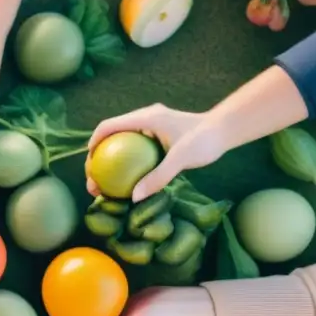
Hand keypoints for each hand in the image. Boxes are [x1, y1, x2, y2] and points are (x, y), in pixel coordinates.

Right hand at [86, 104, 222, 201]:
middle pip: (111, 136)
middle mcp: (145, 118)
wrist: (226, 129)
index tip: (89, 164)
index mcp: (145, 117)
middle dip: (97, 158)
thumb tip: (134, 197)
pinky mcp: (158, 135)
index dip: (93, 143)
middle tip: (94, 181)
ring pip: (121, 143)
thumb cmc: (205, 139)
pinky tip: (128, 182)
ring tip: (106, 185)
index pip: (109, 126)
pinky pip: (135, 149)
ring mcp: (151, 126)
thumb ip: (158, 177)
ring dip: (110, 162)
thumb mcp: (181, 159)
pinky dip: (126, 164)